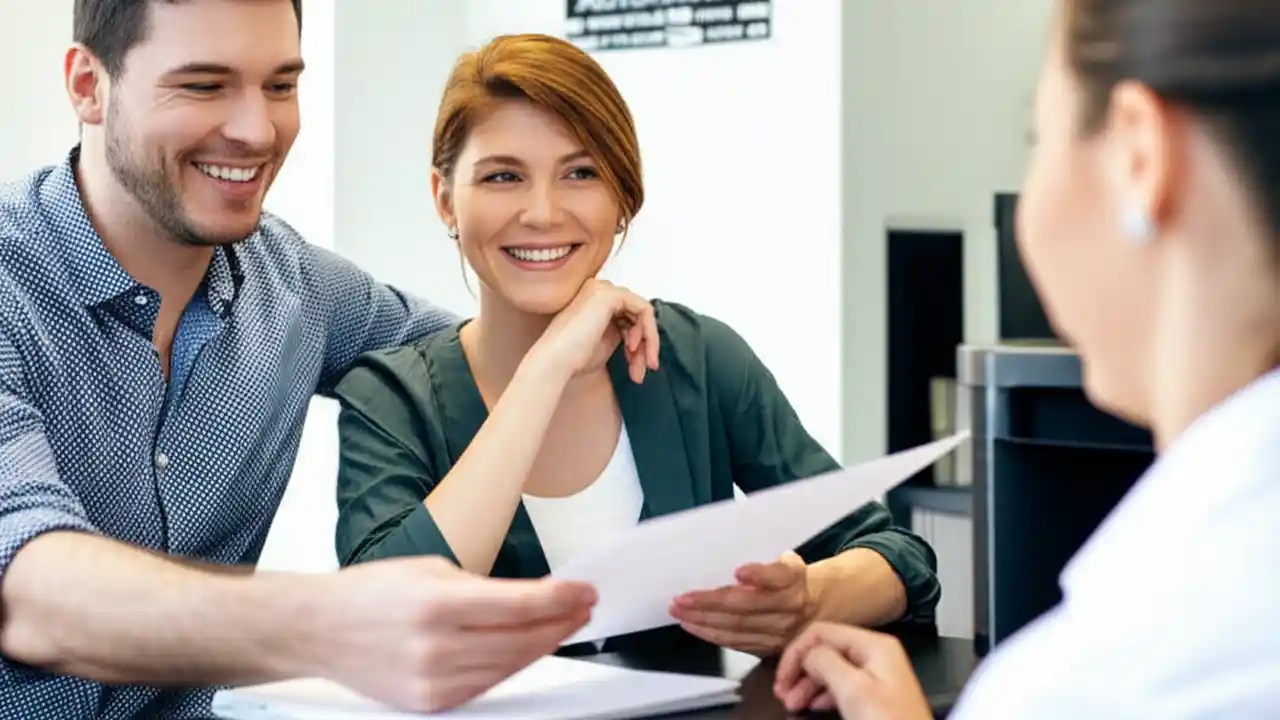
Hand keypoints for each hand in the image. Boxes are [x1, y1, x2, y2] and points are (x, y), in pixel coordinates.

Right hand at [312, 556, 596, 711]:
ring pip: (509, 667)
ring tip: (565, 626)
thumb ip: (482, 588)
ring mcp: (432, 681)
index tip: (584, 591)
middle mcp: (436, 646)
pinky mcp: (429, 703)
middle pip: (521, 640)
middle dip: (561, 623)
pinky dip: (512, 666)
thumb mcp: (430, 569)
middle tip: (583, 608)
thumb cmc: (371, 593)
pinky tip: (528, 649)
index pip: (518, 605)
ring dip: (544, 646)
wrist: (320, 629)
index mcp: (437, 603)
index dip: (560, 599)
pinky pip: (487, 686)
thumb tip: (531, 599)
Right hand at [528, 279, 659, 383]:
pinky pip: (644, 309)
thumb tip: (639, 335)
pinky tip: (633, 348)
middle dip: (644, 344)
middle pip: (636, 314)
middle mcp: (598, 289)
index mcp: (594, 299)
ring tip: (642, 365)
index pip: (626, 316)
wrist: (556, 360)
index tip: (637, 368)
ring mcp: (604, 289)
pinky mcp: (611, 295)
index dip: (637, 342)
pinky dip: (647, 331)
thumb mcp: (605, 342)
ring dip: (647, 341)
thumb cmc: (574, 357)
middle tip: (643, 371)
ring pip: (642, 312)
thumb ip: (621, 333)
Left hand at [668, 551, 810, 656]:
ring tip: (678, 612)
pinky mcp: (770, 649)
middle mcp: (790, 607)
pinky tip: (691, 626)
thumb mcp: (786, 561)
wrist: (820, 607)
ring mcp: (780, 632)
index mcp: (794, 578)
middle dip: (710, 603)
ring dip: (703, 621)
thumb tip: (734, 569)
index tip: (738, 571)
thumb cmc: (792, 578)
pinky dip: (711, 635)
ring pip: (738, 628)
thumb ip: (765, 565)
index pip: (778, 577)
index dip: (759, 575)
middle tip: (681, 599)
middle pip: (747, 607)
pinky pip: (736, 643)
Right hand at [773, 622, 931, 719]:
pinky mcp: (875, 694)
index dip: (796, 652)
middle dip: (800, 671)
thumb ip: (825, 662)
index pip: (821, 632)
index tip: (782, 679)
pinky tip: (814, 705)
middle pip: (825, 650)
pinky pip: (841, 685)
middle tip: (783, 694)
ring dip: (808, 684)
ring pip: (831, 669)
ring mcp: (876, 674)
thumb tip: (806, 653)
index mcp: (873, 644)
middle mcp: (875, 653)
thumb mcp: (852, 690)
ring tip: (793, 704)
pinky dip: (822, 694)